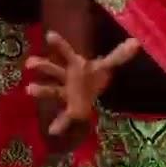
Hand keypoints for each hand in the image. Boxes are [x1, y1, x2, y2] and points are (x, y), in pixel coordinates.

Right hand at [25, 32, 141, 135]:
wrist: (91, 93)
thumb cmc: (93, 76)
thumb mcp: (106, 66)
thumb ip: (118, 56)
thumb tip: (136, 42)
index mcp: (74, 65)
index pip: (65, 52)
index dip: (58, 44)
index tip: (49, 35)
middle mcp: (65, 77)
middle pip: (53, 69)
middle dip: (42, 66)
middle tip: (30, 63)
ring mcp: (65, 93)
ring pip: (51, 90)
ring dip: (41, 90)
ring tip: (30, 89)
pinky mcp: (70, 110)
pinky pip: (63, 117)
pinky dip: (59, 124)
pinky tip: (53, 131)